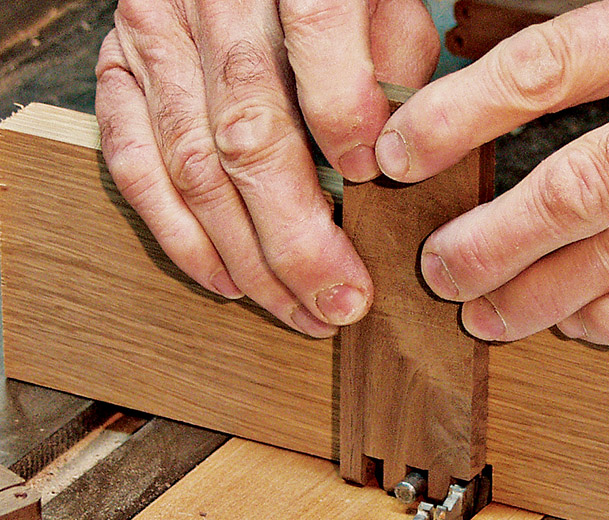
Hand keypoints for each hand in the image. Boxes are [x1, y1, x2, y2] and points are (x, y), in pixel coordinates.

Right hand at [95, 0, 439, 336]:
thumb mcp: (381, 0)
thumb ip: (396, 59)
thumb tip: (398, 156)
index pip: (317, 44)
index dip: (345, 120)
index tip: (374, 182)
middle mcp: (214, 6)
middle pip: (250, 135)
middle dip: (298, 241)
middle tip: (340, 302)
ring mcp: (157, 37)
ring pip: (193, 166)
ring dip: (245, 257)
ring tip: (294, 308)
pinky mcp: (119, 65)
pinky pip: (134, 162)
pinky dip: (177, 232)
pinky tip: (222, 278)